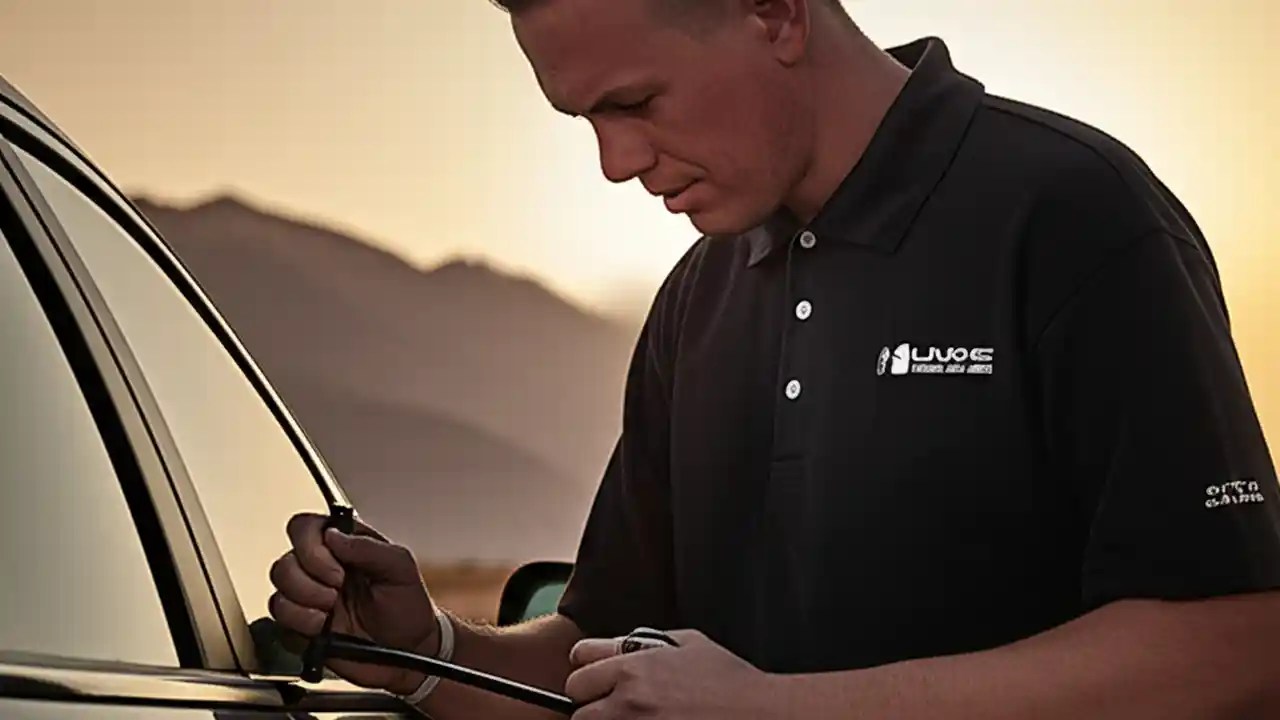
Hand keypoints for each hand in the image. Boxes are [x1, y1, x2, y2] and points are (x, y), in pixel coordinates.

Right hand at [268, 511, 438, 692]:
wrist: (409, 655)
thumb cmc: (409, 609)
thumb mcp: (400, 568)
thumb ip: (368, 547)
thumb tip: (333, 535)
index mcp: (344, 547)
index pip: (306, 527)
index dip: (311, 545)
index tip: (337, 568)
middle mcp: (320, 569)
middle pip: (285, 561)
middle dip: (311, 581)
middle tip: (337, 593)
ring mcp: (308, 599)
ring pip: (278, 591)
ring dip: (306, 604)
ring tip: (332, 613)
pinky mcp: (300, 627)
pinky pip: (279, 621)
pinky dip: (301, 625)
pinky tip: (323, 629)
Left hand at [564, 629, 783, 718]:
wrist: (758, 715)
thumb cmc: (730, 681)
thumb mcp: (689, 643)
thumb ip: (646, 642)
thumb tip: (617, 647)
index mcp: (635, 668)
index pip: (577, 671)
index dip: (587, 676)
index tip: (592, 681)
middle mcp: (629, 701)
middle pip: (577, 709)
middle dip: (591, 706)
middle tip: (612, 706)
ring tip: (633, 716)